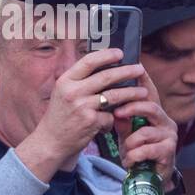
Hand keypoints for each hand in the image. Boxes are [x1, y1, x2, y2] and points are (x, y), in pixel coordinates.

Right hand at [26, 49, 147, 166]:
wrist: (51, 141)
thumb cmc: (61, 116)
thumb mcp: (63, 93)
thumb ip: (79, 81)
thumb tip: (104, 67)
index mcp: (65, 80)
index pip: (88, 62)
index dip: (106, 55)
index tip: (120, 53)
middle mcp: (72, 91)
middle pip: (105, 77)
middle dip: (126, 72)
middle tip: (139, 69)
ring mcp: (82, 106)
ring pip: (114, 96)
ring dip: (132, 93)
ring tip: (143, 92)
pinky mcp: (91, 121)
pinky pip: (111, 116)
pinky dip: (113, 119)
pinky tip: (109, 123)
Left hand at [112, 70, 178, 189]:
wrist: (149, 175)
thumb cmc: (136, 148)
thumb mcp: (126, 132)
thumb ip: (122, 119)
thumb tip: (113, 105)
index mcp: (154, 112)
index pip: (150, 92)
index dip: (144, 79)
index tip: (136, 67)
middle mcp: (165, 121)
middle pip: (151, 106)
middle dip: (132, 108)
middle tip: (116, 113)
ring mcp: (169, 136)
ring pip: (146, 131)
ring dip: (131, 141)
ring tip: (125, 149)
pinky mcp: (169, 151)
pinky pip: (148, 149)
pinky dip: (135, 155)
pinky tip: (129, 160)